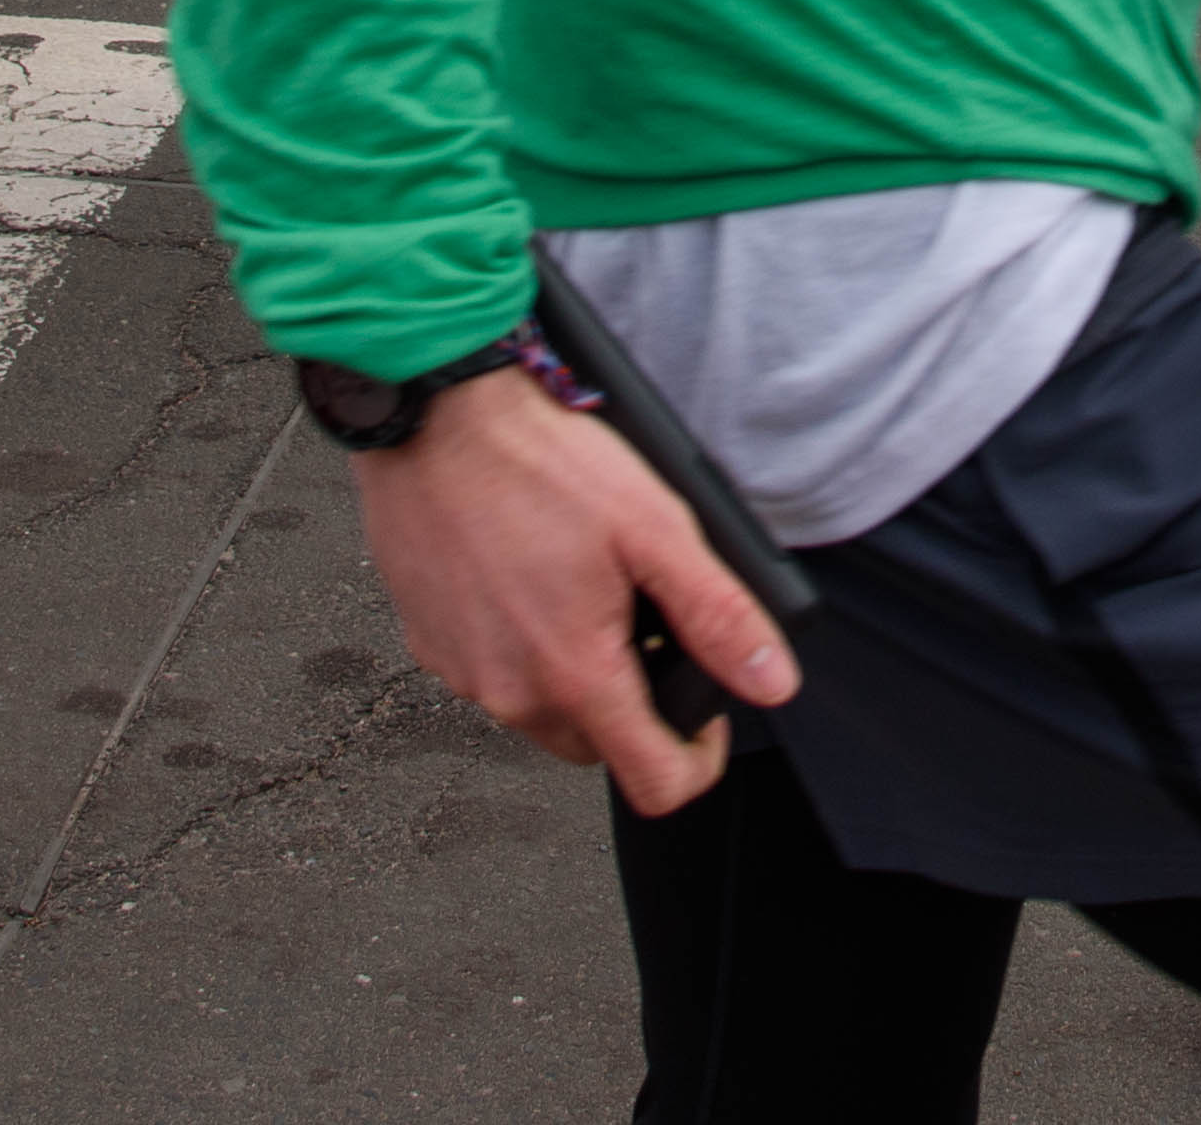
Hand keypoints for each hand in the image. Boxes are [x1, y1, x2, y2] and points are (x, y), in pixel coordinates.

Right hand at [349, 368, 797, 817]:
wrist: (432, 416)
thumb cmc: (535, 462)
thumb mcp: (652, 527)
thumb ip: (718, 615)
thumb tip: (772, 682)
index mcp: (575, 677)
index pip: (655, 784)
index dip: (698, 759)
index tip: (702, 711)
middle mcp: (511, 693)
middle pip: (596, 747)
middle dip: (632, 706)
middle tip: (640, 623)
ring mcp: (462, 671)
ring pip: (540, 710)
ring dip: (572, 674)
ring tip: (583, 589)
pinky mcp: (428, 642)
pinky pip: (490, 672)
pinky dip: (520, 645)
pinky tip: (527, 578)